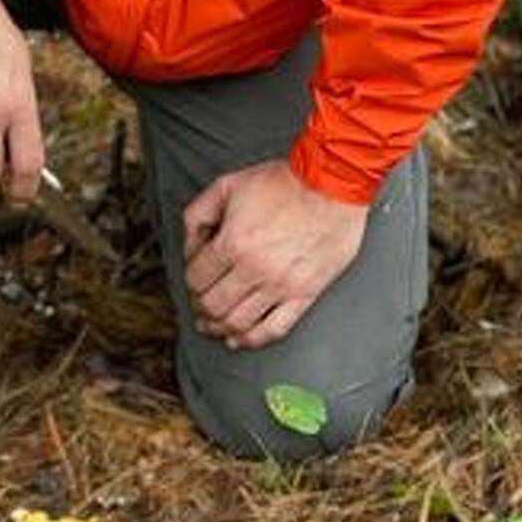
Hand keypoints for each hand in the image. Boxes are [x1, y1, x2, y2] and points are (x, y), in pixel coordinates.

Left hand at [183, 159, 367, 350]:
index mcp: (233, 242)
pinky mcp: (305, 294)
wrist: (332, 184)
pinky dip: (252, 340)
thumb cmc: (285, 182)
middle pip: (213, 305)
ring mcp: (281, 285)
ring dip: (219, 327)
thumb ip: (199, 213)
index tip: (196, 276)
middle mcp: (255, 269)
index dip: (190, 279)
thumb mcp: (228, 185)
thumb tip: (190, 242)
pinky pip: (274, 329)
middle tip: (200, 304)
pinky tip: (240, 338)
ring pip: (238, 323)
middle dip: (200, 307)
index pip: (196, 279)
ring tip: (213, 324)